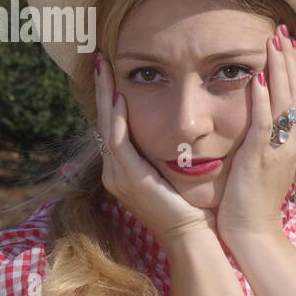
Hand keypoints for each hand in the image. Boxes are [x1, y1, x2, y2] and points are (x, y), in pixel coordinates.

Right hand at [94, 50, 216, 248]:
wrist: (192, 237)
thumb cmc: (194, 207)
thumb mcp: (177, 173)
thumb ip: (171, 150)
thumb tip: (182, 128)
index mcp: (125, 169)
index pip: (114, 125)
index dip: (112, 97)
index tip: (113, 70)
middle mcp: (115, 171)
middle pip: (105, 120)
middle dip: (104, 88)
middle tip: (101, 58)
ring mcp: (118, 176)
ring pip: (107, 126)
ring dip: (107, 95)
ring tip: (105, 67)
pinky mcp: (128, 179)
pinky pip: (118, 143)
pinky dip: (119, 120)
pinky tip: (120, 99)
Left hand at [216, 24, 295, 243]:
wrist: (254, 231)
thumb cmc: (258, 200)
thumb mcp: (277, 162)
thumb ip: (291, 135)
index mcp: (292, 140)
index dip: (293, 69)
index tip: (288, 43)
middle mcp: (289, 141)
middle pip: (294, 92)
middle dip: (288, 60)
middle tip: (283, 30)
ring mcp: (277, 148)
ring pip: (283, 101)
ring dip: (278, 70)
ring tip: (274, 42)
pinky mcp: (260, 156)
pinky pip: (264, 122)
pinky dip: (262, 99)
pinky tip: (257, 78)